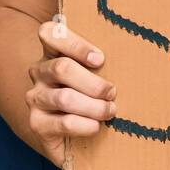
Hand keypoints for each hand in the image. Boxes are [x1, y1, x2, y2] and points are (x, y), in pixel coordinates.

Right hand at [26, 18, 117, 165]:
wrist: (71, 137)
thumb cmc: (91, 95)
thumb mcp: (96, 73)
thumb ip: (102, 62)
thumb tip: (134, 56)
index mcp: (53, 52)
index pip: (50, 33)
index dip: (75, 44)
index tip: (100, 59)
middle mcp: (39, 72)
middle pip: (62, 68)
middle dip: (94, 83)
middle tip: (112, 92)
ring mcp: (35, 98)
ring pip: (65, 98)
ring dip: (94, 106)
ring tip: (110, 111)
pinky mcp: (37, 124)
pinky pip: (65, 123)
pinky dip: (86, 125)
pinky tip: (96, 126)